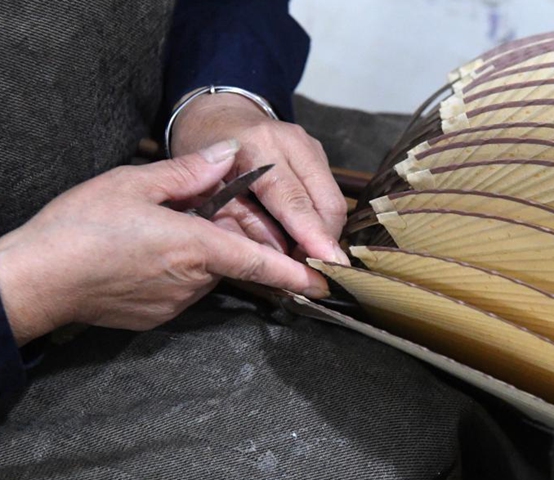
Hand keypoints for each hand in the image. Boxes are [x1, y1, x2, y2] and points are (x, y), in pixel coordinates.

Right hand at [0, 140, 329, 345]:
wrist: (36, 280)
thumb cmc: (81, 228)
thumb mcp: (133, 182)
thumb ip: (189, 172)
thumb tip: (229, 154)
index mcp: (196, 246)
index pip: (260, 262)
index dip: (296, 273)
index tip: (324, 282)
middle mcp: (193, 281)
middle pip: (230, 257)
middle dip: (228, 235)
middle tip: (194, 210)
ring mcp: (175, 303)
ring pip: (207, 272)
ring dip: (200, 251)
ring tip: (158, 228)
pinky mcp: (157, 316)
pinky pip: (183, 288)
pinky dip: (179, 268)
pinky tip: (145, 253)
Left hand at [170, 92, 349, 264]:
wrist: (216, 113)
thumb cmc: (199, 152)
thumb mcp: (204, 186)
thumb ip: (237, 220)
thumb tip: (274, 262)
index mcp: (258, 146)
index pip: (294, 201)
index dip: (312, 236)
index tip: (328, 265)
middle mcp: (292, 141)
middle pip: (327, 202)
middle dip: (324, 241)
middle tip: (312, 270)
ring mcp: (309, 145)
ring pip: (333, 201)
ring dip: (324, 234)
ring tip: (306, 258)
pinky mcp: (318, 152)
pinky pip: (327, 194)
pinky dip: (320, 220)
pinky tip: (305, 238)